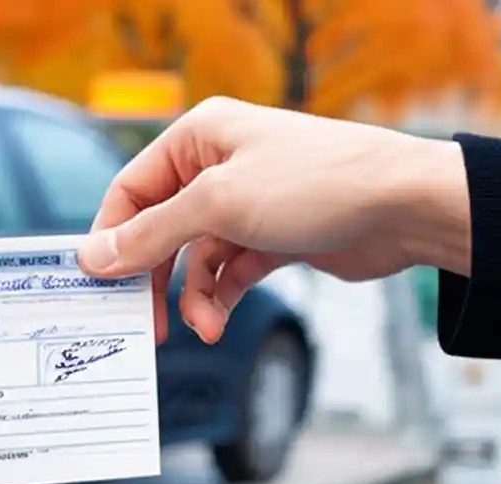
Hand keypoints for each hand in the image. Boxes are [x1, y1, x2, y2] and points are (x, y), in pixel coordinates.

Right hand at [77, 97, 471, 343]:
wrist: (406, 206)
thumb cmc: (317, 183)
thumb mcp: (219, 206)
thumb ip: (151, 234)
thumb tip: (93, 255)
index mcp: (198, 138)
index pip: (130, 190)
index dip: (110, 238)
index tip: (97, 283)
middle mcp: (217, 166)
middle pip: (158, 229)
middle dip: (151, 278)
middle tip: (142, 321)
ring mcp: (247, 203)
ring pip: (194, 259)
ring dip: (193, 297)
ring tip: (203, 328)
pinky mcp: (272, 237)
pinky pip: (228, 272)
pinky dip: (220, 298)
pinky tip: (220, 321)